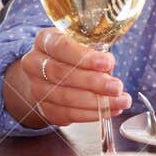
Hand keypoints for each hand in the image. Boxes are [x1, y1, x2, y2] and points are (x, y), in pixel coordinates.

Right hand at [3, 28, 130, 129]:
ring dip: (97, 102)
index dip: (84, 56)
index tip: (107, 63)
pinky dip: (91, 114)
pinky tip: (110, 110)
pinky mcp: (44, 109)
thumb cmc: (72, 54)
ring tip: (120, 101)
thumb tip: (109, 65)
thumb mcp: (82, 43)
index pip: (61, 47)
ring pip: (65, 97)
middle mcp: (35, 63)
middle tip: (117, 87)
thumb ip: (95, 50)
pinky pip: (67, 114)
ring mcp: (37, 88)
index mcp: (45, 40)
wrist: (48, 74)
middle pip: (61, 74)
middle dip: (93, 82)